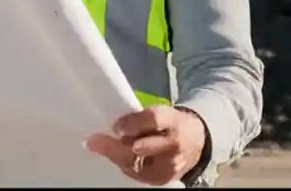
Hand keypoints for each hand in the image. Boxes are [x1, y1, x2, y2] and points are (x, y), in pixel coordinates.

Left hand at [85, 105, 206, 185]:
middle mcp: (174, 145)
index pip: (153, 120)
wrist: (196, 143)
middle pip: (140, 147)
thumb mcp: (163, 112)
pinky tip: (115, 157)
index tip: (116, 125)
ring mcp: (169, 166)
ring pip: (135, 164)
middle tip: (94, 140)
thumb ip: (141, 118)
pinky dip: (124, 165)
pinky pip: (136, 175)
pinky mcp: (163, 179)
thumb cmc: (172, 124)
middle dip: (115, 145)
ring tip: (99, 147)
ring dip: (115, 155)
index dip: (132, 123)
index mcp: (174, 121)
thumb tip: (113, 126)